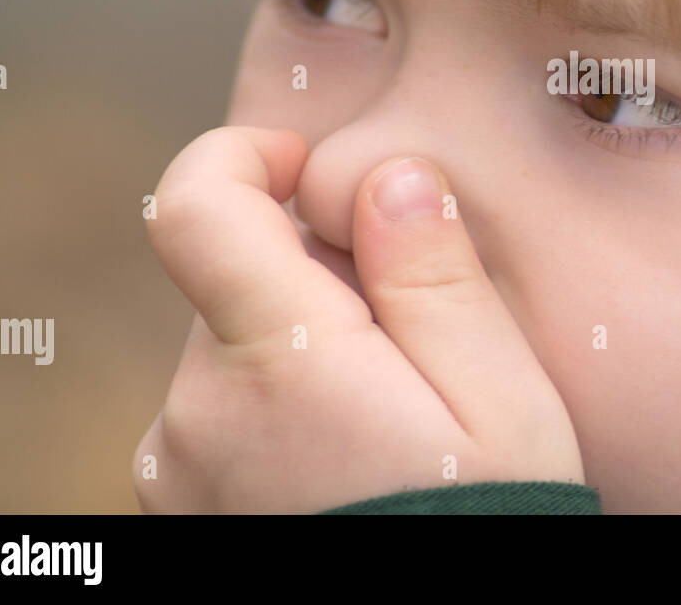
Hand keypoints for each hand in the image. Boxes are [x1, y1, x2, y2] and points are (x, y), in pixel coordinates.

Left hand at [132, 126, 584, 511]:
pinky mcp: (188, 511)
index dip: (244, 156)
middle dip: (317, 279)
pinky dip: (278, 405)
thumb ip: (434, 272)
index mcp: (276, 364)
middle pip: (236, 281)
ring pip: (234, 350)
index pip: (197, 206)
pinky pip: (223, 415)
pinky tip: (352, 459)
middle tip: (414, 341)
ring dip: (302, 348)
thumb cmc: (487, 525)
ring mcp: (183, 471)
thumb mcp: (497, 395)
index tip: (307, 167)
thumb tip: (388, 176)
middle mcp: (199, 412)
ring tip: (393, 419)